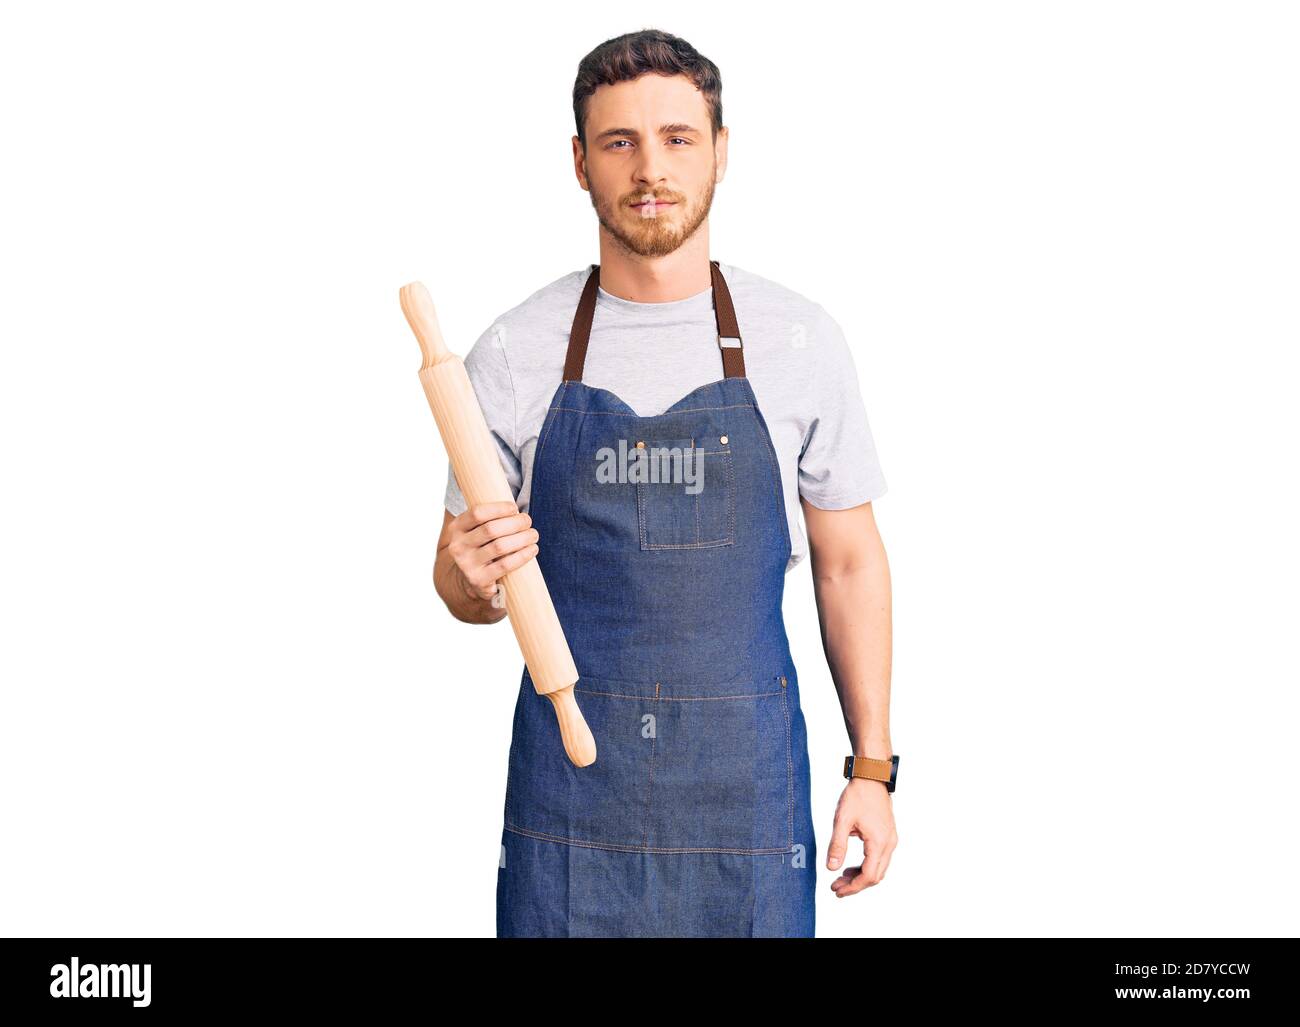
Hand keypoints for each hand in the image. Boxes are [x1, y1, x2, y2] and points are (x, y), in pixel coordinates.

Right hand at [446, 501, 538, 603]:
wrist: (472, 579)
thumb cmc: (482, 547)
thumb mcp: (475, 529)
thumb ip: (485, 512)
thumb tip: (494, 481)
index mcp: (456, 528)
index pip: (477, 513)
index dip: (499, 508)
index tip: (514, 508)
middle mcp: (458, 546)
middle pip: (491, 529)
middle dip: (515, 523)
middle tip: (528, 521)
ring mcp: (467, 564)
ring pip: (500, 546)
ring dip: (522, 538)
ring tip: (533, 534)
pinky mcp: (479, 580)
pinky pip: (505, 565)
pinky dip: (522, 555)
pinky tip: (532, 549)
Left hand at [827, 778, 897, 896]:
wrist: (872, 777)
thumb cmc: (857, 795)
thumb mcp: (842, 820)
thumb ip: (837, 845)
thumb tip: (831, 868)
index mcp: (879, 842)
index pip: (868, 876)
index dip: (853, 887)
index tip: (837, 891)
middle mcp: (889, 844)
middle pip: (875, 876)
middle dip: (855, 885)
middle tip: (836, 887)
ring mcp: (891, 840)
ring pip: (878, 869)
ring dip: (860, 876)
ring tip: (840, 878)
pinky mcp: (888, 836)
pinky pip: (879, 859)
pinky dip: (865, 866)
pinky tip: (850, 866)